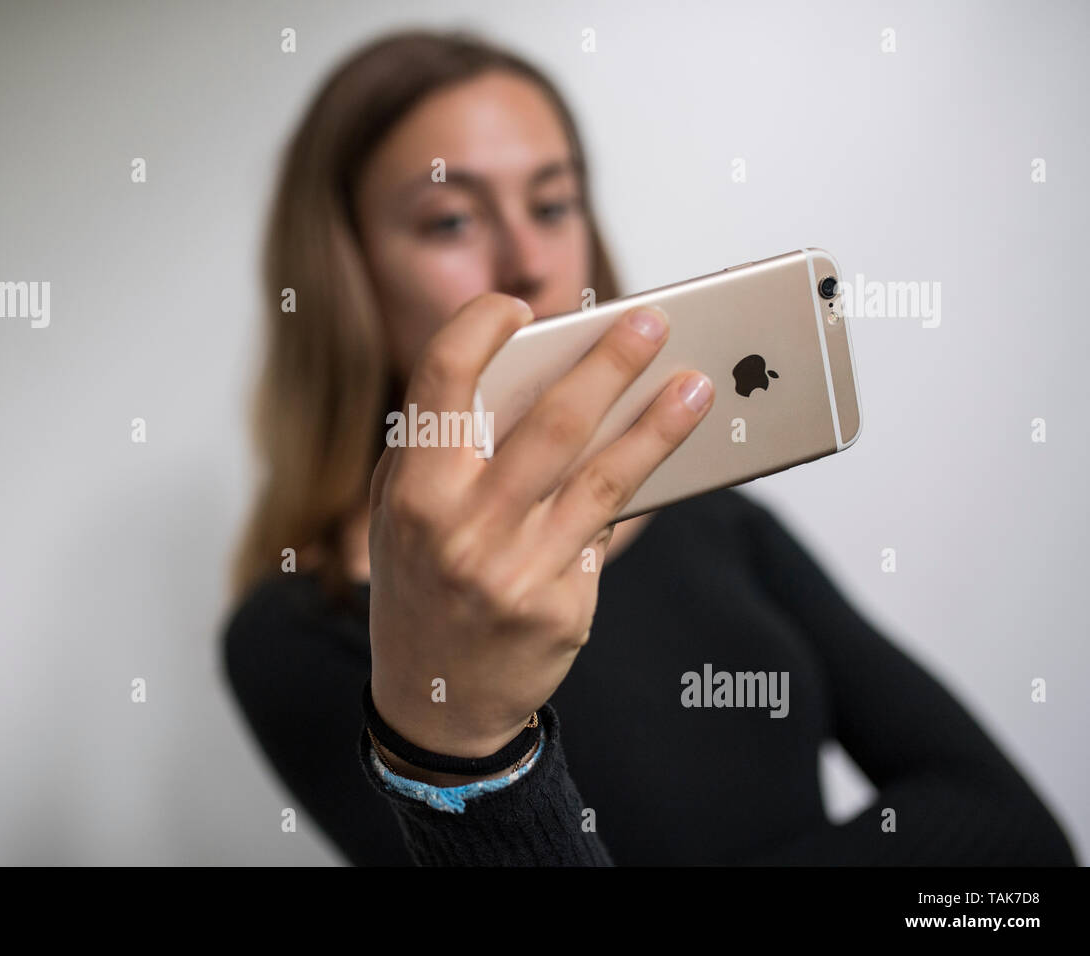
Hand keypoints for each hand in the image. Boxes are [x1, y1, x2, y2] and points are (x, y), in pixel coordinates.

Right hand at [367, 292, 713, 760]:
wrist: (435, 702)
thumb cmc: (422, 583)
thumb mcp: (404, 516)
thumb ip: (441, 451)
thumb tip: (526, 376)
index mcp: (414, 491)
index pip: (443, 382)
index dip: (479, 329)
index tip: (517, 306)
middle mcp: (463, 528)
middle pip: (554, 423)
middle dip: (610, 362)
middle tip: (652, 320)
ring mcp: (516, 571)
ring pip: (605, 477)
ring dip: (659, 425)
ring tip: (697, 387)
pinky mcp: (560, 606)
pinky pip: (610, 531)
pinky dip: (641, 490)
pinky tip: (677, 459)